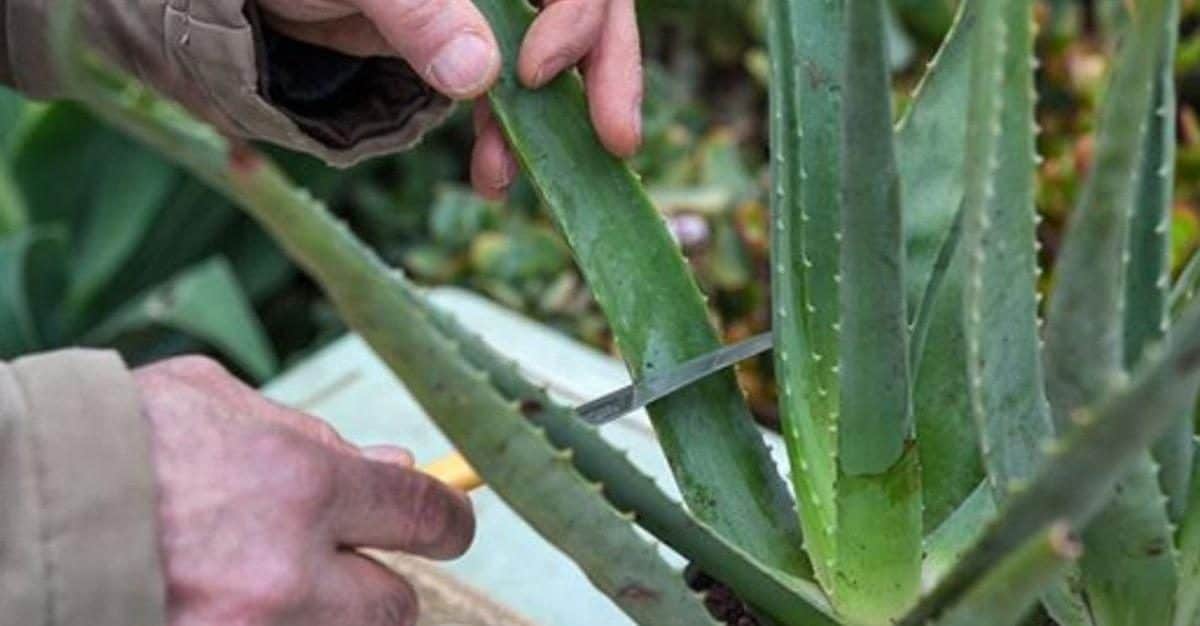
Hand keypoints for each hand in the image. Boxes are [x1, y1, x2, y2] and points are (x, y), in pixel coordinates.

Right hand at [137, 356, 474, 625]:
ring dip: (318, 617)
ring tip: (257, 580)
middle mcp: (287, 572)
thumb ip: (312, 437)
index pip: (424, 517)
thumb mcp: (217, 405)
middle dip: (375, 585)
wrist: (12, 509)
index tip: (448, 524)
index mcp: (300, 483)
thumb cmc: (114, 441)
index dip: (448, 521)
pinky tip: (223, 601)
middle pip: (394, 607)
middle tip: (337, 565)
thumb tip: (394, 469)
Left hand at [257, 0, 642, 198]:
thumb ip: (417, 14)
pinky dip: (507, 138)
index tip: (533, 74)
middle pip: (590, 9)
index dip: (577, 19)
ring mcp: (491, 9)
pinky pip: (511, 93)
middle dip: (602, 75)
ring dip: (544, 125)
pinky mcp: (470, 48)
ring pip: (555, 60)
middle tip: (616, 139)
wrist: (255, 0)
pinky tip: (491, 177)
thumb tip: (480, 74)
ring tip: (506, 178)